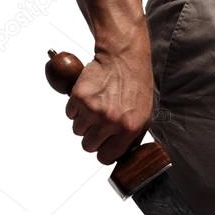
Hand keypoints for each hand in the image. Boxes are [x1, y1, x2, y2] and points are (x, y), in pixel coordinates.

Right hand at [65, 38, 152, 164]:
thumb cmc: (136, 84)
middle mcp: (111, 121)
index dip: (103, 151)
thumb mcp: (145, 114)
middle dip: (92, 136)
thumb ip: (133, 137)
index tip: (103, 145)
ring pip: (78, 130)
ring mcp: (94, 109)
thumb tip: (121, 156)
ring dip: (84, 120)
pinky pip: (70, 113)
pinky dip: (76, 107)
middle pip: (88, 146)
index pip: (106, 157)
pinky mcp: (79, 97)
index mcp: (129, 128)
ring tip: (97, 104)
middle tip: (99, 121)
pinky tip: (90, 96)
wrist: (124, 57)